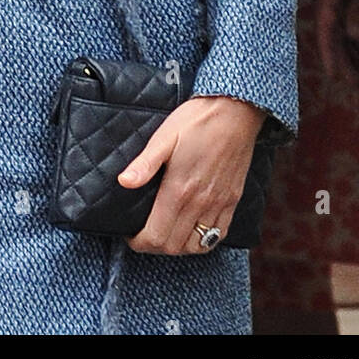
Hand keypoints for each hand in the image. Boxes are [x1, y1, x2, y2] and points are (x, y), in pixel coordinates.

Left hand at [117, 95, 264, 254]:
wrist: (234, 111)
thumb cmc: (196, 121)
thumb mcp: (164, 136)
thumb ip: (144, 163)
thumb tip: (123, 182)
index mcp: (179, 190)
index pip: (156, 236)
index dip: (139, 242)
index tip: (129, 235)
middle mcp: (200, 203)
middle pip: (174, 246)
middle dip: (154, 246)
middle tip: (143, 234)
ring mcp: (219, 204)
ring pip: (196, 246)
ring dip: (177, 247)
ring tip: (165, 233)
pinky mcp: (232, 201)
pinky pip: (218, 235)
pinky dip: (202, 241)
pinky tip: (192, 229)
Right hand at [314, 0, 358, 81]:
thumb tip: (354, 36)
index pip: (326, 31)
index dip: (330, 55)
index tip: (337, 76)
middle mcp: (326, 3)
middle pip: (333, 39)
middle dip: (345, 62)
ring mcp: (334, 4)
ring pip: (342, 38)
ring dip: (355, 57)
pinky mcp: (343, 5)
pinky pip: (349, 31)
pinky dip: (358, 47)